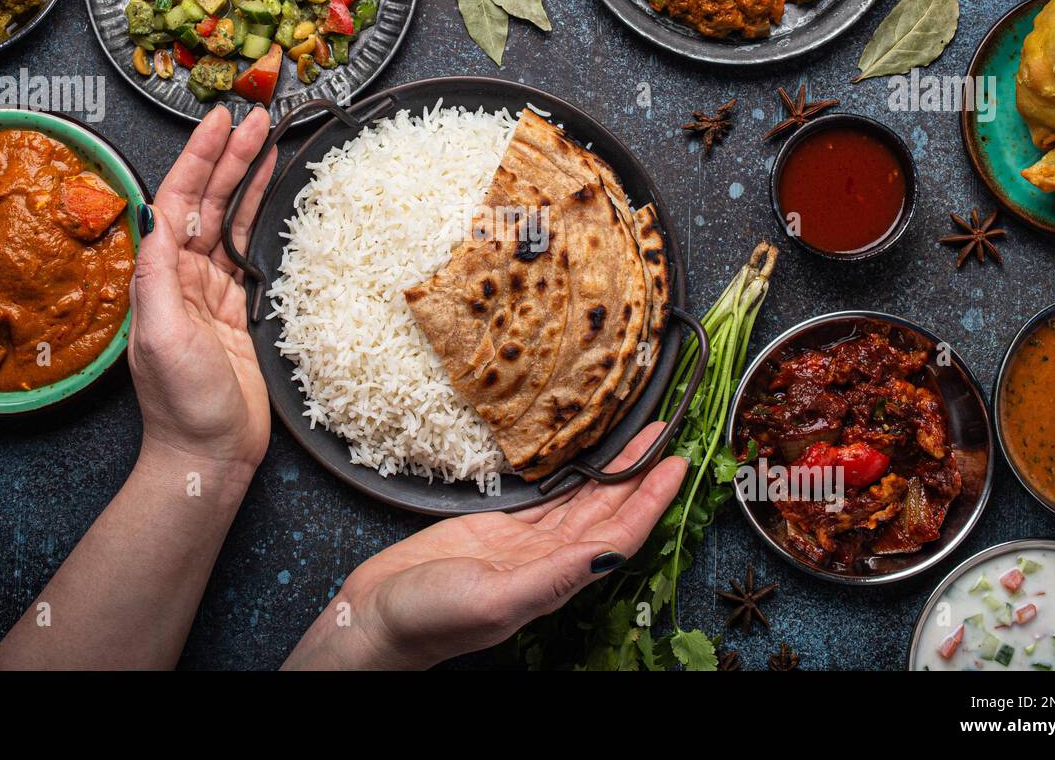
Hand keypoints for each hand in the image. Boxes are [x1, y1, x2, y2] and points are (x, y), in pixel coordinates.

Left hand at [128, 105, 275, 472]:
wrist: (210, 454)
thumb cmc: (183, 406)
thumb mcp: (163, 339)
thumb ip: (158, 278)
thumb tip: (156, 218)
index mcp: (159, 278)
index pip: (177, 201)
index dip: (199, 159)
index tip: (219, 122)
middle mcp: (183, 278)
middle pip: (207, 201)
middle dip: (231, 156)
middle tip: (258, 117)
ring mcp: (213, 293)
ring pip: (231, 221)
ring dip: (249, 180)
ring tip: (272, 140)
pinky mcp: (241, 311)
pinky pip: (252, 253)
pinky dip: (265, 221)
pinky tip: (280, 198)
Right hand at [283, 423, 685, 668]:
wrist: (378, 617)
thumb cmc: (430, 619)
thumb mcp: (496, 599)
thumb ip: (553, 577)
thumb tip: (607, 553)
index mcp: (556, 580)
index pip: (619, 534)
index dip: (651, 500)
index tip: (676, 465)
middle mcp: (549, 561)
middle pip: (608, 511)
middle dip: (640, 474)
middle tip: (665, 434)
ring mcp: (525, 544)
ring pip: (581, 501)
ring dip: (612, 471)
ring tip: (638, 438)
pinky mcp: (498, 529)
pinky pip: (547, 497)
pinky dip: (570, 475)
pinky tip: (584, 456)